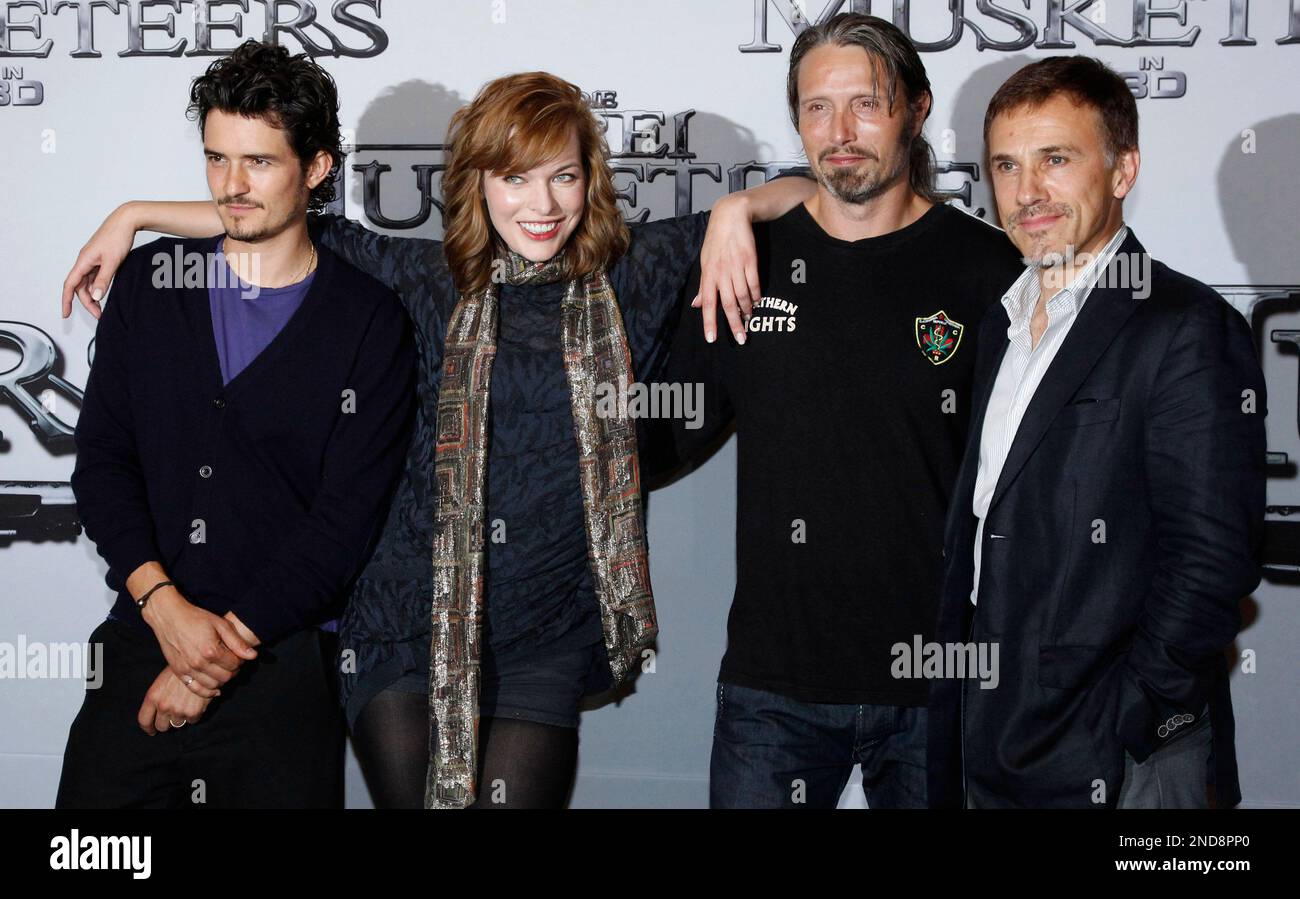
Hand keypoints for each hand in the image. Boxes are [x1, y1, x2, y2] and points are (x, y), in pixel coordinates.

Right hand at [61, 203, 137, 319]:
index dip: (66, 300)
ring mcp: (92, 260)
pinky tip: (104, 293)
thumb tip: (95, 296)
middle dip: (87, 302)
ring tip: (102, 308)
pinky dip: (98, 286)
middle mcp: (85, 261)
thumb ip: (104, 280)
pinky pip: (95, 276)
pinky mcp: (101, 259)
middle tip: (99, 315)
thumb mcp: (112, 262)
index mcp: (83, 261)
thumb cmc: (117, 237)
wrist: (126, 220)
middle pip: (80, 286)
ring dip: (93, 295)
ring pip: (88, 282)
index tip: (65, 314)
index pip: (70, 284)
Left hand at [138, 666, 212, 734]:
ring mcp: (178, 710)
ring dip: (181, 717)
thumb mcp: (162, 681)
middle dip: (167, 723)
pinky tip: (197, 702)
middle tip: (173, 715)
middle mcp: (163, 706)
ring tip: (187, 704)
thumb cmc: (180, 671)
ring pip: (177, 724)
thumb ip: (156, 699)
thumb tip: (156, 717)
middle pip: (161, 726)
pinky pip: (192, 721)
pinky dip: (194, 714)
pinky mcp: (193, 713)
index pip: (144, 721)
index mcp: (152, 697)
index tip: (152, 731)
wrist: (201, 664)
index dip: (148, 728)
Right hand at [142, 587, 257, 693]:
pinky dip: (207, 692)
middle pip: (225, 677)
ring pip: (213, 685)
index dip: (240, 661)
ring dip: (221, 680)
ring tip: (222, 669)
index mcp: (211, 650)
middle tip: (231, 662)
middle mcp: (198, 663)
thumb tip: (253, 656)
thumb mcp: (221, 624)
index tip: (238, 655)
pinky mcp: (179, 672)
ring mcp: (187, 669)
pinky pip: (196, 690)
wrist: (169, 617)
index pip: (234, 665)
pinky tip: (215, 688)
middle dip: (232, 671)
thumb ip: (237, 642)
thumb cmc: (196, 618)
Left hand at [694, 193, 759, 345]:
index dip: (709, 322)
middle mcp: (721, 272)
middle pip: (728, 304)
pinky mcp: (750, 260)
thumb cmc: (716, 240)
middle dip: (734, 324)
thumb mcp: (705, 261)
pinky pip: (754, 284)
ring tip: (748, 320)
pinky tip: (756, 302)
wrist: (731, 216)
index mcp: (708, 274)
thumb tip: (697, 305)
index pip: (708, 303)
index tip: (712, 339)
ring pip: (742, 296)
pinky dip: (756, 295)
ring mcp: (736, 266)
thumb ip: (703, 285)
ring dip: (746, 310)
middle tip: (741, 339)